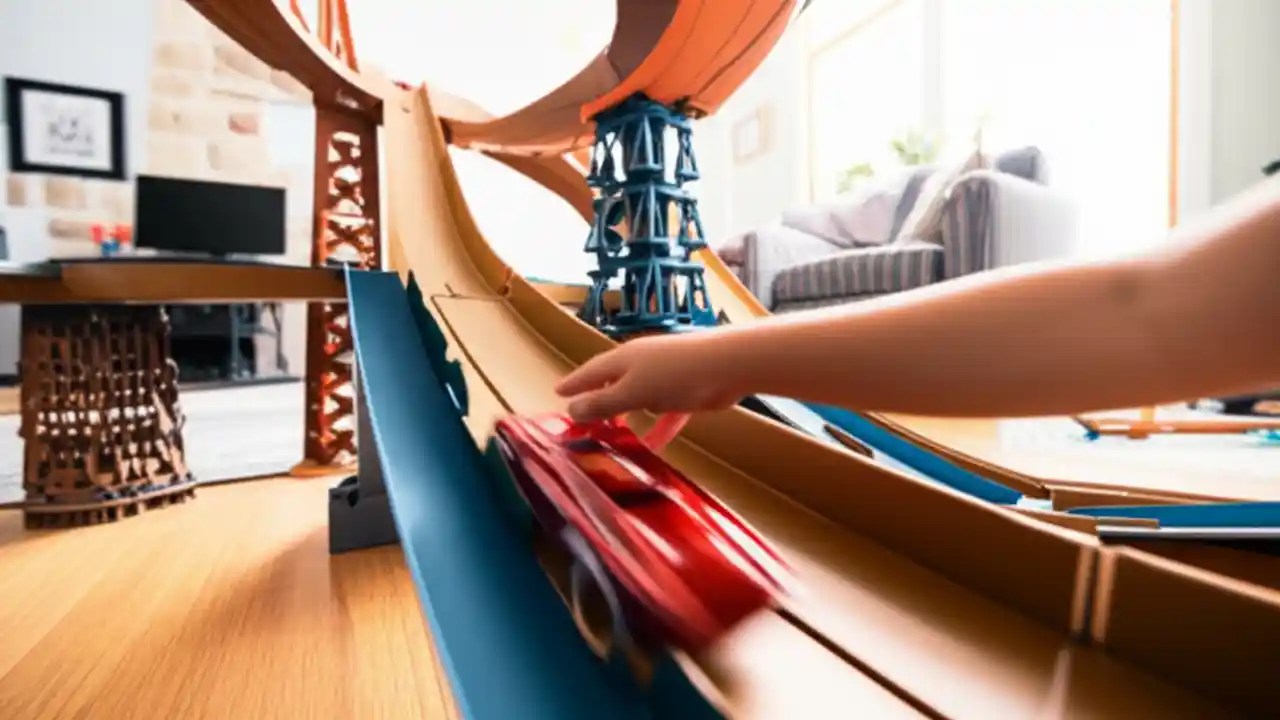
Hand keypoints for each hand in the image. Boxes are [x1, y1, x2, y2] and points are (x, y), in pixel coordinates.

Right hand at [554, 334, 743, 422]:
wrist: (727, 365)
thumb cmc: (675, 375)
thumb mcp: (632, 392)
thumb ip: (603, 402)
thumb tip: (571, 409)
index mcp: (623, 360)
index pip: (590, 372)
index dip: (574, 384)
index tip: (557, 393)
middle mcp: (641, 364)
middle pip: (613, 383)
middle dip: (598, 401)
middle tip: (581, 420)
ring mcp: (665, 376)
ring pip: (638, 399)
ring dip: (626, 416)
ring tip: (613, 435)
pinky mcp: (686, 390)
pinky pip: (666, 413)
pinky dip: (658, 429)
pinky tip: (653, 448)